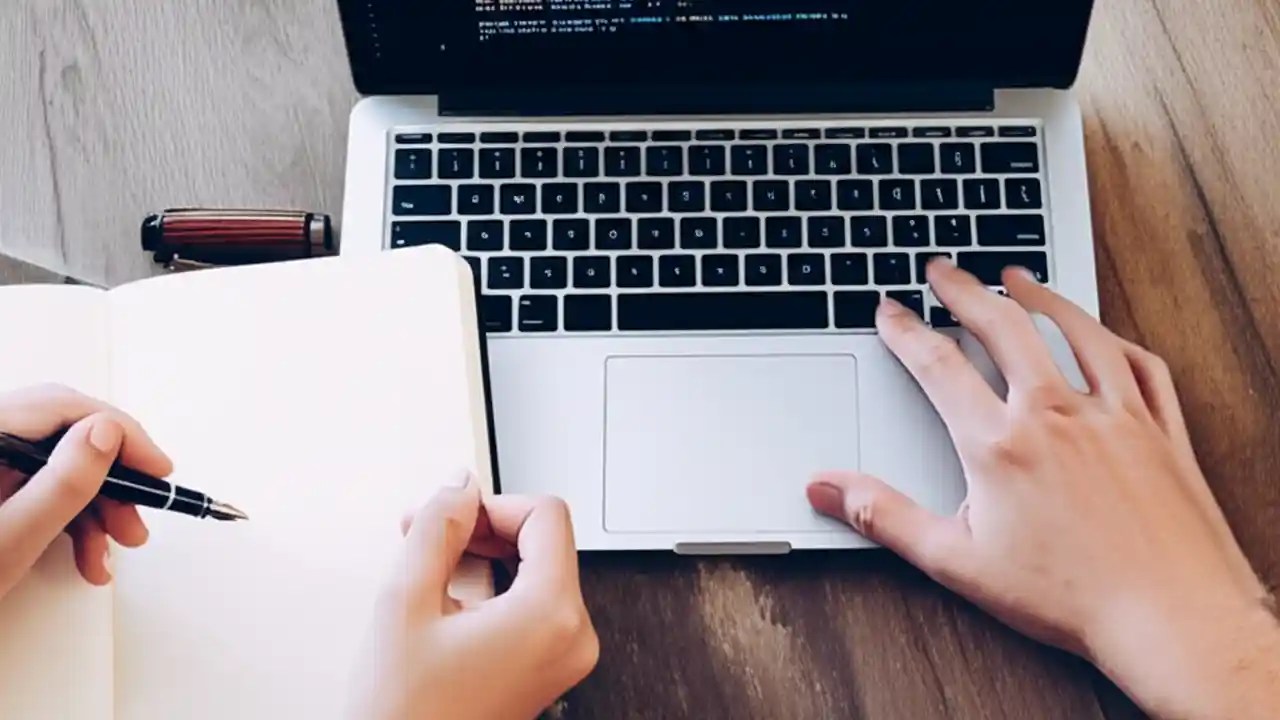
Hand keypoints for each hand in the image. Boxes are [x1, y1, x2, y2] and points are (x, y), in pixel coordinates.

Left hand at [0, 384, 172, 595]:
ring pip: (56, 468)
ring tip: (112, 552)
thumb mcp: (9, 540)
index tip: (157, 469)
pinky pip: (36, 490)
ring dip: (94, 509)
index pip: (63, 409)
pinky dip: (68, 521)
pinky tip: (84, 556)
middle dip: (110, 480)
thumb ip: (61, 483)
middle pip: (63, 437)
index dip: (120, 434)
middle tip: (136, 518)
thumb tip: (106, 433)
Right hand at [346, 478, 598, 719]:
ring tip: (427, 564)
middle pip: (545, 541)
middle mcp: (573, 635)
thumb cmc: (404, 714)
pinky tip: (447, 595)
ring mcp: (565, 655)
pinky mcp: (550, 666)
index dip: (494, 503)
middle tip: (426, 531)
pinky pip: (533, 601)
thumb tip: (460, 486)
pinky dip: (492, 587)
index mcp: (552, 615)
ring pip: (537, 569)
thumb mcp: (405, 603)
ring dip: (484, 555)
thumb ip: (437, 528)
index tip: (450, 515)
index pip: (547, 515)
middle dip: (483, 528)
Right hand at [807, 259, 1278, 719]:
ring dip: (1040, 296)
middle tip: (944, 270)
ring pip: (1076, 331)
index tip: (890, 310)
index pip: (939, 366)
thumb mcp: (956, 561)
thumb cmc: (1068, 598)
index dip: (906, 331)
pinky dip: (1113, 337)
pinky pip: (1138, 364)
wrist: (1173, 620)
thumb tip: (825, 488)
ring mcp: (1115, 415)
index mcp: (1000, 444)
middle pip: (1004, 327)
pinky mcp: (1161, 430)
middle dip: (966, 290)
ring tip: (1016, 277)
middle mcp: (1056, 415)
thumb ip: (884, 517)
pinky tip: (1100, 331)